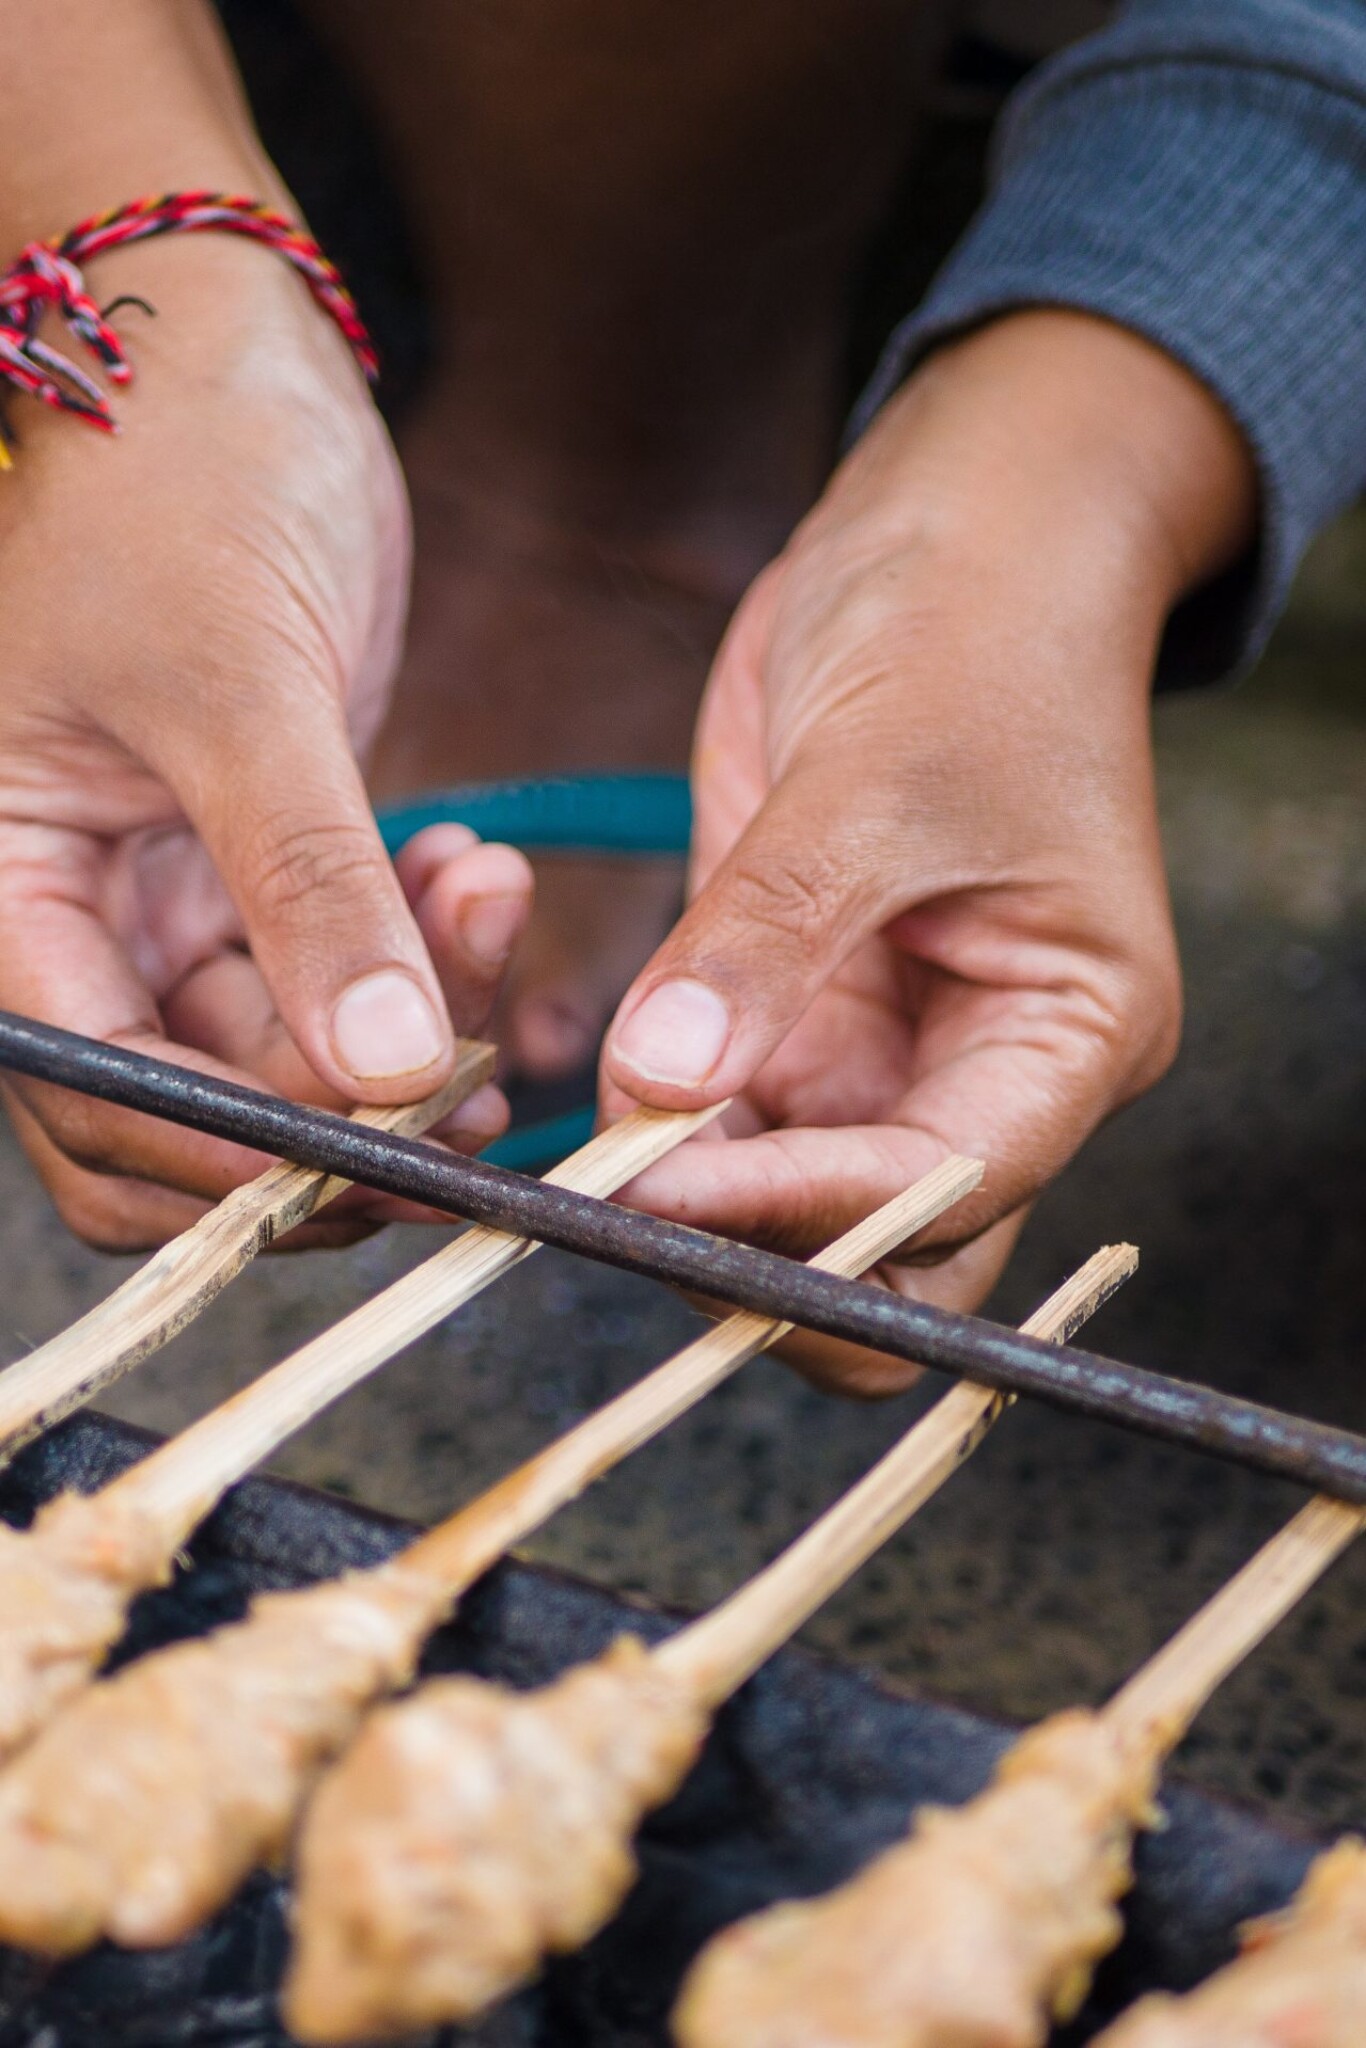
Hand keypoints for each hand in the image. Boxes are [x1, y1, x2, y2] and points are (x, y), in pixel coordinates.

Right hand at [0, 234, 531, 1248]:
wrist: (227, 353)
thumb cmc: (176, 478)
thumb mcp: (237, 686)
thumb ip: (307, 886)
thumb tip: (382, 1075)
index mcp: (4, 878)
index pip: (98, 1092)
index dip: (236, 1156)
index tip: (383, 1144)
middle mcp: (73, 910)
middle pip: (196, 1106)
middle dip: (337, 1111)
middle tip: (467, 1073)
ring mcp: (168, 893)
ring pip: (290, 1046)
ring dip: (408, 1014)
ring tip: (486, 898)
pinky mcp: (258, 860)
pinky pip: (344, 965)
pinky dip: (421, 950)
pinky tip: (473, 871)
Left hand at [602, 311, 1254, 1389]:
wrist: (956, 536)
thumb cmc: (975, 628)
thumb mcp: (877, 777)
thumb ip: (768, 938)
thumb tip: (661, 1087)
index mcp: (1069, 1031)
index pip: (947, 1186)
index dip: (807, 1210)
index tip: (660, 1190)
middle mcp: (983, 1069)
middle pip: (886, 1256)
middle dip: (762, 1257)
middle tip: (617, 1216)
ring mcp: (885, 1051)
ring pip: (787, 1209)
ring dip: (685, 1207)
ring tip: (571, 1171)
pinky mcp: (796, 1014)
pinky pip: (718, 1125)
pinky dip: (650, 1132)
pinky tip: (578, 1109)